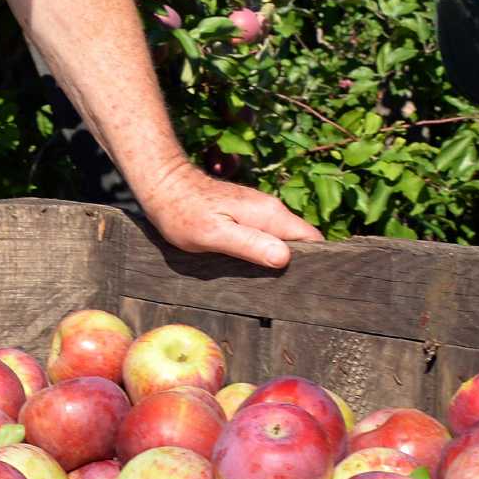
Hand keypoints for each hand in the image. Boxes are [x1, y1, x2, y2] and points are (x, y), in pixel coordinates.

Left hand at [135, 159, 322, 269]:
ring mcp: (260, 211)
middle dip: (298, 266)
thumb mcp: (214, 234)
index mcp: (270, 215)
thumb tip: (284, 258)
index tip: (306, 286)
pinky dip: (266, 253)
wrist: (164, 185)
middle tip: (286, 294)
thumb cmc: (183, 213)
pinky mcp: (248, 214)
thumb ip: (250, 244)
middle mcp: (271, 210)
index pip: (312, 239)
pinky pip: (268, 236)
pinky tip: (254, 270)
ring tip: (270, 287)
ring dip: (280, 261)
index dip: (315, 263)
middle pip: (300, 242)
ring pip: (284, 240)